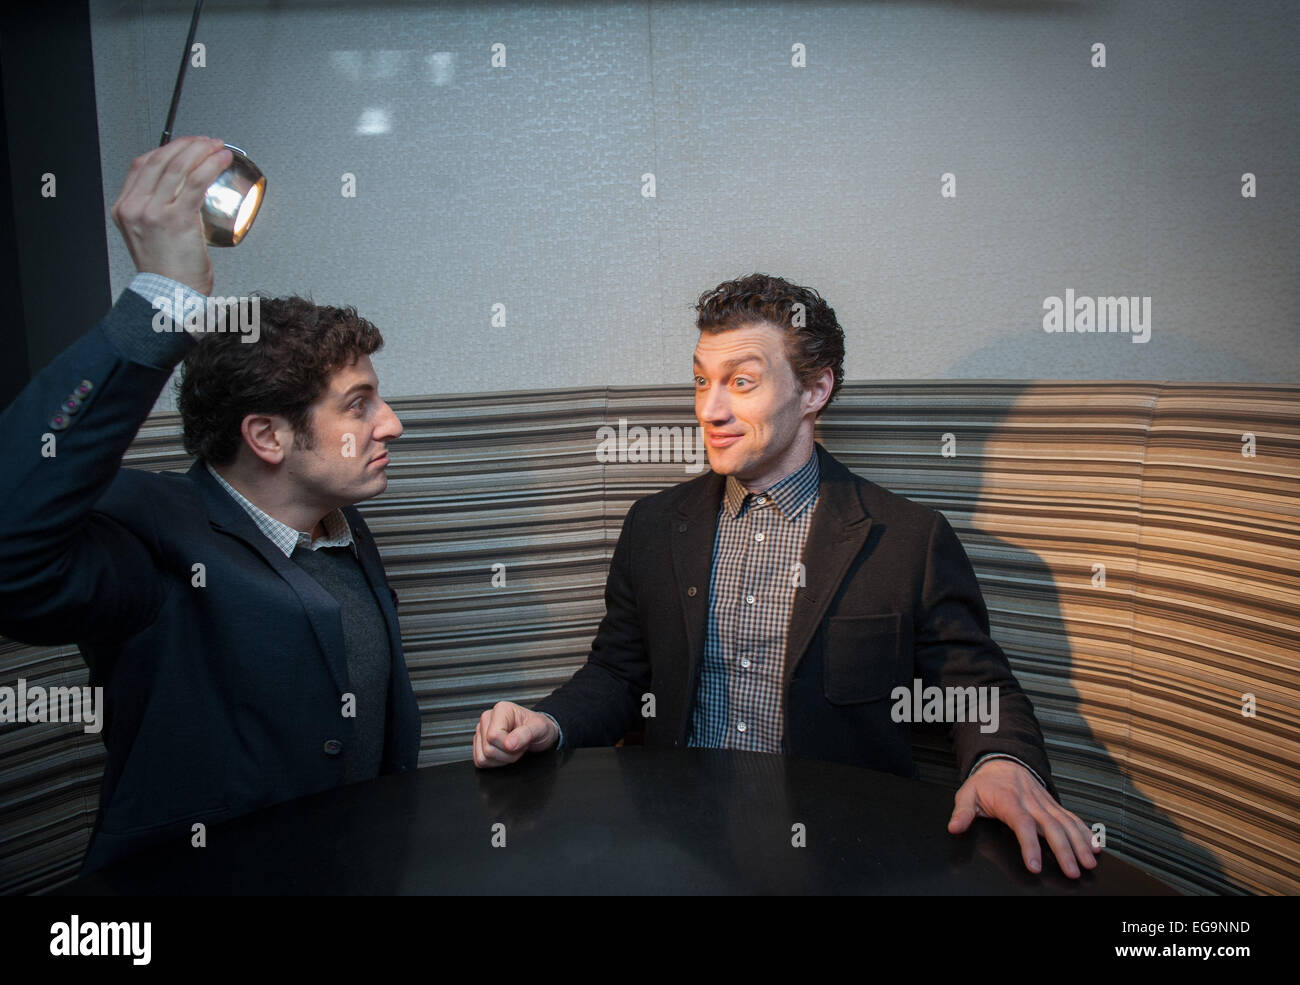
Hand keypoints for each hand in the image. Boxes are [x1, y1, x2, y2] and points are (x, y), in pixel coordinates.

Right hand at [109, 136, 230, 294]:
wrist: (170, 297)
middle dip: (188, 145)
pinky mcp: (176, 218)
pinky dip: (211, 165)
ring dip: (202, 151)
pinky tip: (222, 160)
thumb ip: (158, 212)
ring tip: (218, 148)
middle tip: (207, 142)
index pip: (143, 165)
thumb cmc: (168, 274)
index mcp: (125, 209)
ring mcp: (153, 211)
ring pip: (179, 167)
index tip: (187, 146)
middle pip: (161, 160)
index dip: (168, 149)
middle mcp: (134, 207)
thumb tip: (183, 192)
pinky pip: (196, 182)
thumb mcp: (150, 236)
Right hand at [472, 701, 559, 767]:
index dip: (509, 746)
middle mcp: (488, 719)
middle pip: (488, 749)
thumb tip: (509, 744)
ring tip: (513, 748)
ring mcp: (481, 731)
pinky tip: (505, 753)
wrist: (539, 733)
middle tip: (519, 745)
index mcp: (501, 710)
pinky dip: (495, 763)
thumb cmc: (539, 727)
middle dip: (508, 754)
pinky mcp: (479, 744)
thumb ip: (525, 734)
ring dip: (502, 759)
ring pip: (483, 757)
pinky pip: (480, 761)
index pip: (493, 736)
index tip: (521, 742)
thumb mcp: (539, 728)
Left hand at [948, 758, 1099, 877]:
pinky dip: (1086, 832)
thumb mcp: (968, 793)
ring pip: (1066, 824)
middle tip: (1072, 871)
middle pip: (1051, 827)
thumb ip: (962, 811)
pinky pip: (1072, 819)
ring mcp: (1045, 804)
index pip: (1022, 824)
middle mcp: (1032, 803)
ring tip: (1089, 863)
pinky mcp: (1054, 806)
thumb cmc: (986, 783)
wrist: (1003, 762)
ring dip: (1080, 844)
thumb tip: (954, 827)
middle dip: (1064, 850)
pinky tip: (1095, 847)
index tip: (1034, 865)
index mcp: (1010, 801)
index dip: (1029, 845)